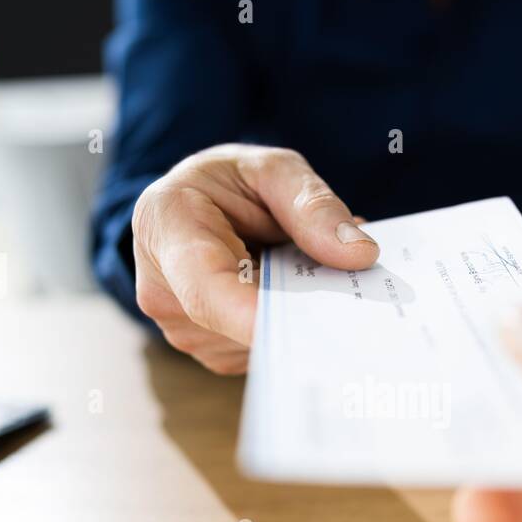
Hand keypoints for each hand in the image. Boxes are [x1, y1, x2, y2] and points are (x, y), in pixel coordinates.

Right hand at [130, 144, 378, 372]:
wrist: (194, 206)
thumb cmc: (228, 183)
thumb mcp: (272, 170)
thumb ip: (312, 205)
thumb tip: (358, 254)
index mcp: (167, 227)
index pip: (206, 288)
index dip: (251, 316)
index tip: (304, 330)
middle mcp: (163, 289)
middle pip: (241, 324)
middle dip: (300, 311)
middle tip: (352, 285)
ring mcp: (183, 329)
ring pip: (257, 342)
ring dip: (296, 315)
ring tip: (304, 271)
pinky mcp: (210, 350)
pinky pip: (259, 351)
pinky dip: (287, 326)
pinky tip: (291, 295)